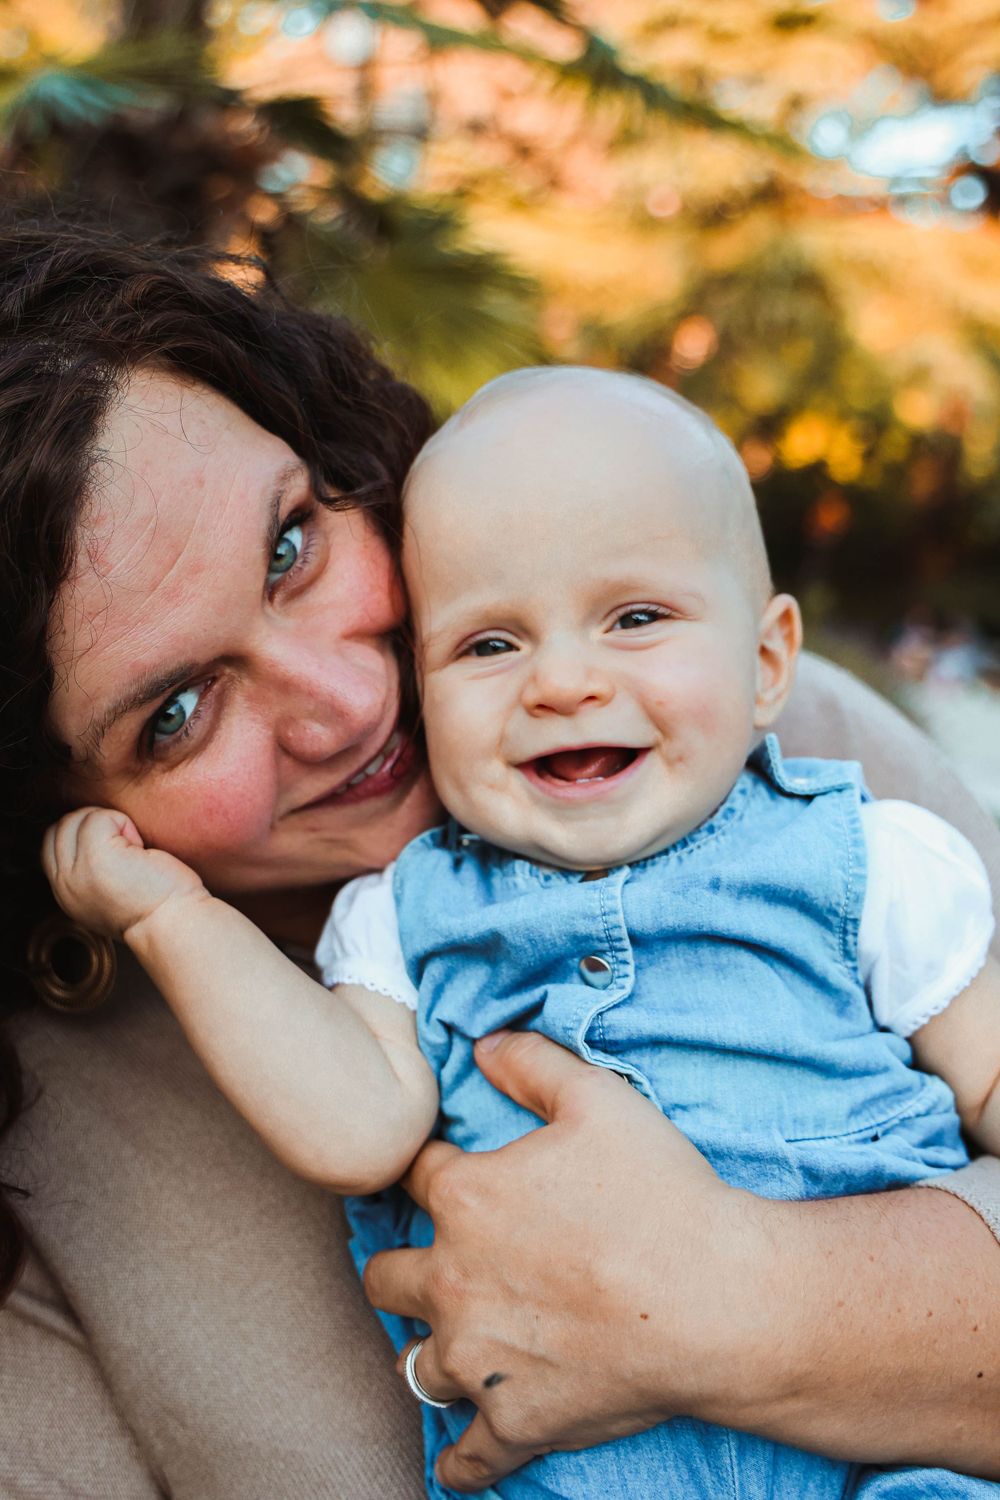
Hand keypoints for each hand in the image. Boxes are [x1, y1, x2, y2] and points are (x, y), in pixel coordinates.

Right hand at [42, 806, 205, 940]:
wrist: (175, 925)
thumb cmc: (157, 908)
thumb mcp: (106, 898)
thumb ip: (88, 874)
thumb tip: (88, 840)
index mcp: (66, 894)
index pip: (51, 844)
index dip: (79, 833)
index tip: (112, 844)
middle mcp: (65, 884)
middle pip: (60, 827)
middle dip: (92, 823)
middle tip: (125, 844)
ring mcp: (78, 870)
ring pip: (77, 819)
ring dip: (109, 822)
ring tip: (133, 849)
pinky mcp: (96, 856)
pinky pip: (101, 817)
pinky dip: (124, 822)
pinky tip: (140, 847)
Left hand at [364, 1031, 756, 1492]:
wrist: (719, 1299)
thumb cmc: (661, 1194)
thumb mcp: (598, 1099)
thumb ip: (530, 1062)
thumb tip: (480, 1044)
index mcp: (466, 1196)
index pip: (414, 1174)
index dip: (433, 1170)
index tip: (449, 1176)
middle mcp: (452, 1279)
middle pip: (386, 1275)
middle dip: (405, 1265)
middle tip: (437, 1264)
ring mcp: (478, 1359)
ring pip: (415, 1364)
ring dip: (433, 1349)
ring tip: (460, 1342)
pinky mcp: (514, 1421)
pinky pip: (464, 1456)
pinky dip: (463, 1456)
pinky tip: (465, 1450)